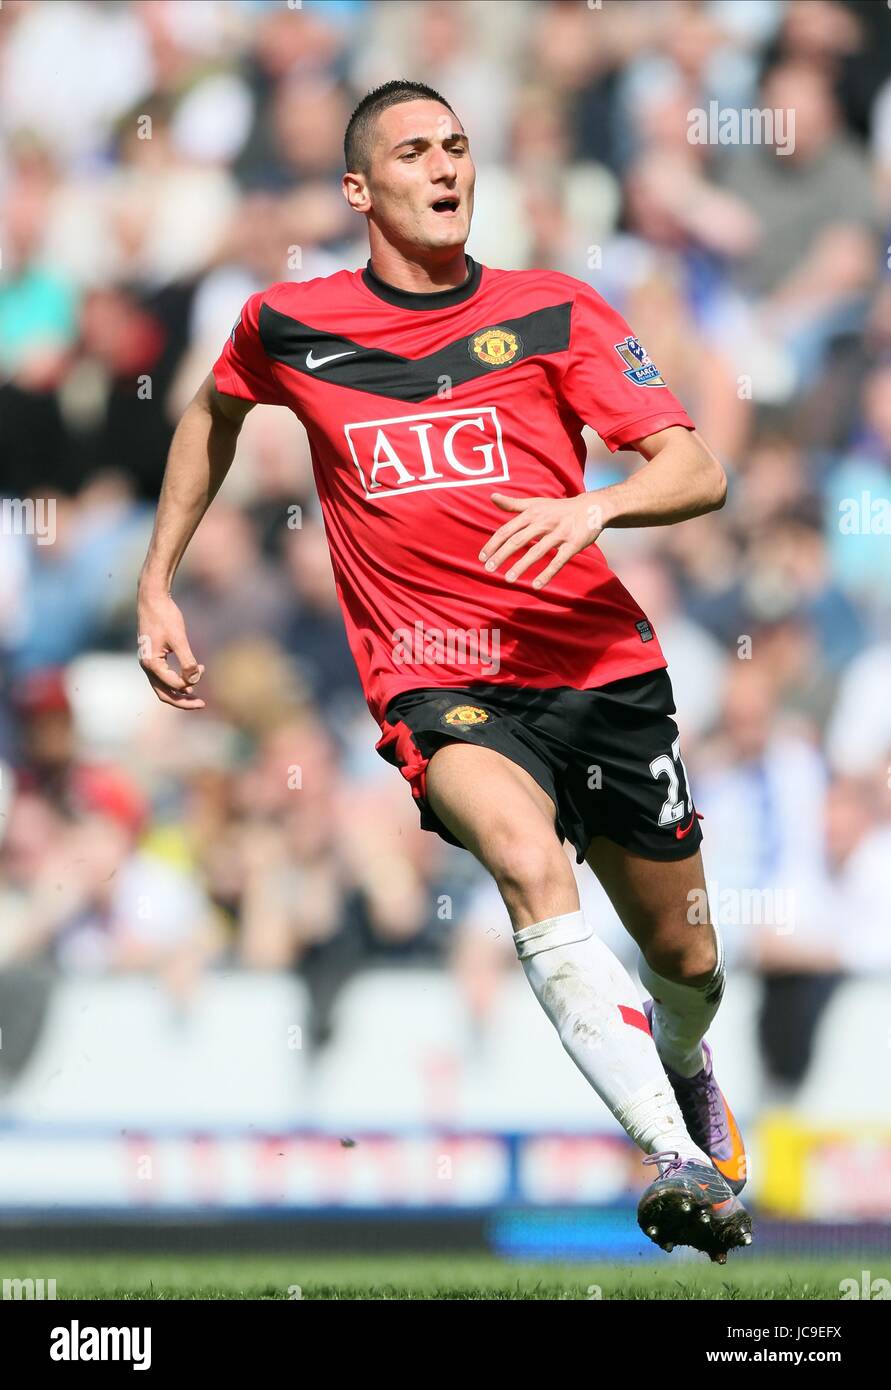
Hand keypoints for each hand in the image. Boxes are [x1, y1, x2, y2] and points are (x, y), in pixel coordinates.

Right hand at [137, 587, 205, 708]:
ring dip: (179, 693)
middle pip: (164, 694)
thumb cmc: (165, 616)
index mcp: (151, 663)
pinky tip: (188, 680)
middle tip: (202, 704)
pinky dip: (175, 682)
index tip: (202, 669)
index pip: (172, 684)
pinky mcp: (152, 657)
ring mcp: (147, 662)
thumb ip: (187, 661)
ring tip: (196, 697)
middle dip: (183, 701)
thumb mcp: (179, 638)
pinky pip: (162, 677)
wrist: (152, 598)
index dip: (190, 683)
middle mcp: (146, 666)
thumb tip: (194, 680)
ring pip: (162, 687)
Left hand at [479, 492, 607, 589]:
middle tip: (488, 570)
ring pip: (537, 551)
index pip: (507, 530)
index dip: (493, 544)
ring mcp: (559, 533)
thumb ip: (513, 504)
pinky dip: (547, 573)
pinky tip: (536, 586)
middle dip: (502, 555)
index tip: (482, 558)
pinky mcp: (573, 544)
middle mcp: (543, 522)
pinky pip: (558, 560)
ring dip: (521, 566)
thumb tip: (491, 497)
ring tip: (508, 579)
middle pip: (518, 540)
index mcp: (532, 513)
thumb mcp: (535, 503)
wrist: (591, 508)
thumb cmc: (558, 508)